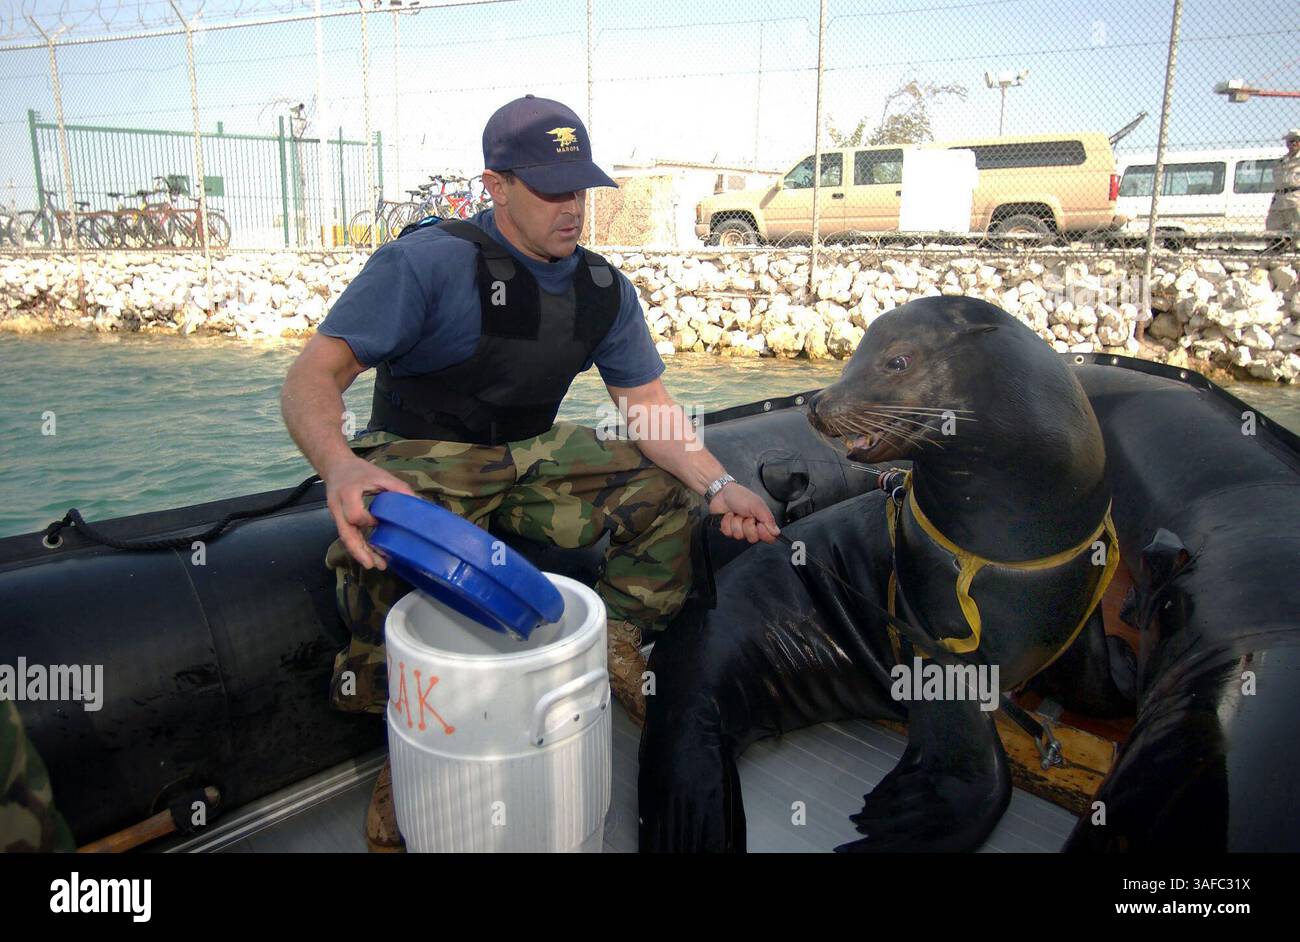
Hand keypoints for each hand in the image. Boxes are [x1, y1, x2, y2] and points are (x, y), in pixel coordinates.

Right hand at [324, 454, 416, 569]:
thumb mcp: (380, 474)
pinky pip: (348, 536)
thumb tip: (418, 503)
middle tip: (375, 565)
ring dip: (360, 553)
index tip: (379, 522)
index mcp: (347, 493)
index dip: (367, 521)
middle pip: (346, 534)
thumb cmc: (359, 470)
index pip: (354, 514)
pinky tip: (371, 555)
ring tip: (376, 565)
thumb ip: (398, 488)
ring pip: (346, 538)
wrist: (336, 466)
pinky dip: (359, 547)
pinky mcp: (340, 520)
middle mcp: (338, 507)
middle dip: (360, 551)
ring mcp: (337, 515)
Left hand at [710, 481, 779, 543]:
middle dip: (747, 526)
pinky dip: (727, 523)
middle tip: (746, 516)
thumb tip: (776, 532)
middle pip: (753, 538)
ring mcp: (740, 529)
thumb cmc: (739, 495)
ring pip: (739, 536)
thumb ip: (768, 519)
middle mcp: (752, 526)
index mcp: (762, 520)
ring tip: (736, 513)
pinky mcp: (729, 530)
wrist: (721, 493)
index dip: (765, 534)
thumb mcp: (757, 504)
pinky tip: (728, 515)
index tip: (760, 525)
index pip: (769, 537)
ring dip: (736, 523)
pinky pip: (728, 533)